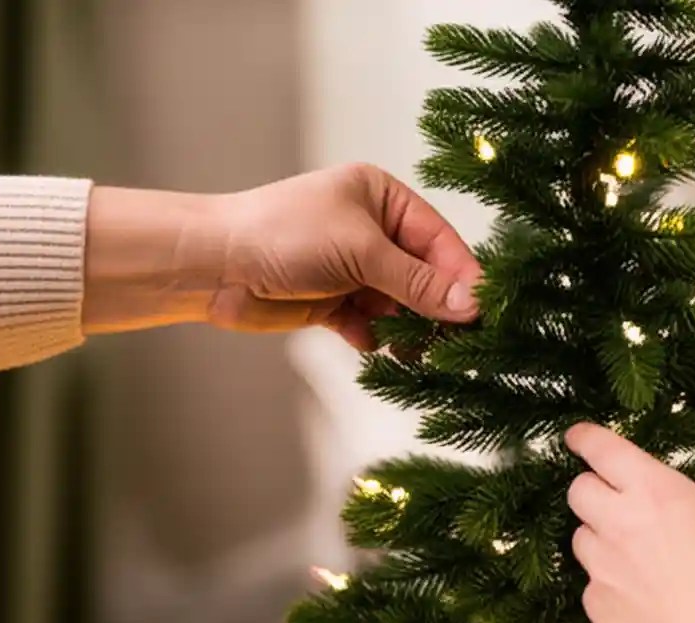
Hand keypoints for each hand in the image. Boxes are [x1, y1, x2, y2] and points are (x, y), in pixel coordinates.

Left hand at [83, 163, 480, 348]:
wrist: (210, 265)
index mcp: (383, 199)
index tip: (484, 312)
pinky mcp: (334, 303)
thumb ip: (418, 283)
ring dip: (408, 330)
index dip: (463, 278)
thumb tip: (472, 306)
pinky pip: (373, 326)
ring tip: (416, 353)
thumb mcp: (360, 253)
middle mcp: (373, 232)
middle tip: (459, 343)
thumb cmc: (282, 235)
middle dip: (437, 309)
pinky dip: (376, 341)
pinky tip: (373, 348)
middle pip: (425, 277)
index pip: (440, 242)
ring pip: (401, 307)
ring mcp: (354, 269)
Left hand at [565, 424, 694, 622]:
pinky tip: (642, 603)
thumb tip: (678, 521)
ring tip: (637, 562)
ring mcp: (603, 567)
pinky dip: (609, 589)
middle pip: (579, 491)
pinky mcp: (598, 609)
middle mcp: (620, 522)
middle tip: (616, 505)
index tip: (578, 436)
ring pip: (582, 540)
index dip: (587, 439)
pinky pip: (592, 587)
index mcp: (658, 492)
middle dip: (593, 492)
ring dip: (601, 542)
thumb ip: (690, 515)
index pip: (604, 450)